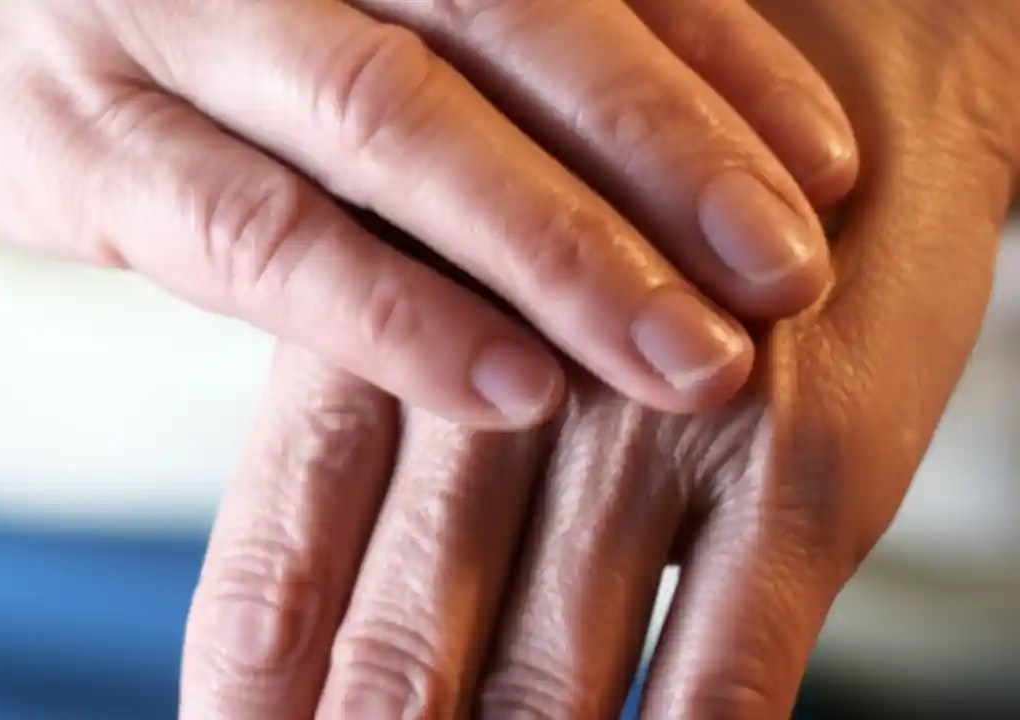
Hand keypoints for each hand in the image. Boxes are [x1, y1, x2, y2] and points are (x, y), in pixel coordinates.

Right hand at [0, 0, 853, 425]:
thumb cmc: (161, 8)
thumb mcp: (315, 2)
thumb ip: (447, 53)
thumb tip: (632, 147)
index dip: (714, 65)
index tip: (821, 169)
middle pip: (513, 26)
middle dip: (667, 157)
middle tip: (790, 271)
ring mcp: (177, 25)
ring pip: (395, 131)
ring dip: (555, 249)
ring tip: (686, 358)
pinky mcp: (84, 143)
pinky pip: (258, 235)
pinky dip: (390, 314)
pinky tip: (506, 385)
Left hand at [181, 2, 1019, 716]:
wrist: (823, 40)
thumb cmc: (604, 182)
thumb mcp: (440, 268)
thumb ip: (357, 431)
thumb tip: (290, 621)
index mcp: (379, 343)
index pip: (272, 578)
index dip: (248, 708)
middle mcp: (498, 393)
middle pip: (398, 652)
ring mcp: (651, 432)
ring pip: (551, 683)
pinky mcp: (798, 458)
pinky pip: (726, 667)